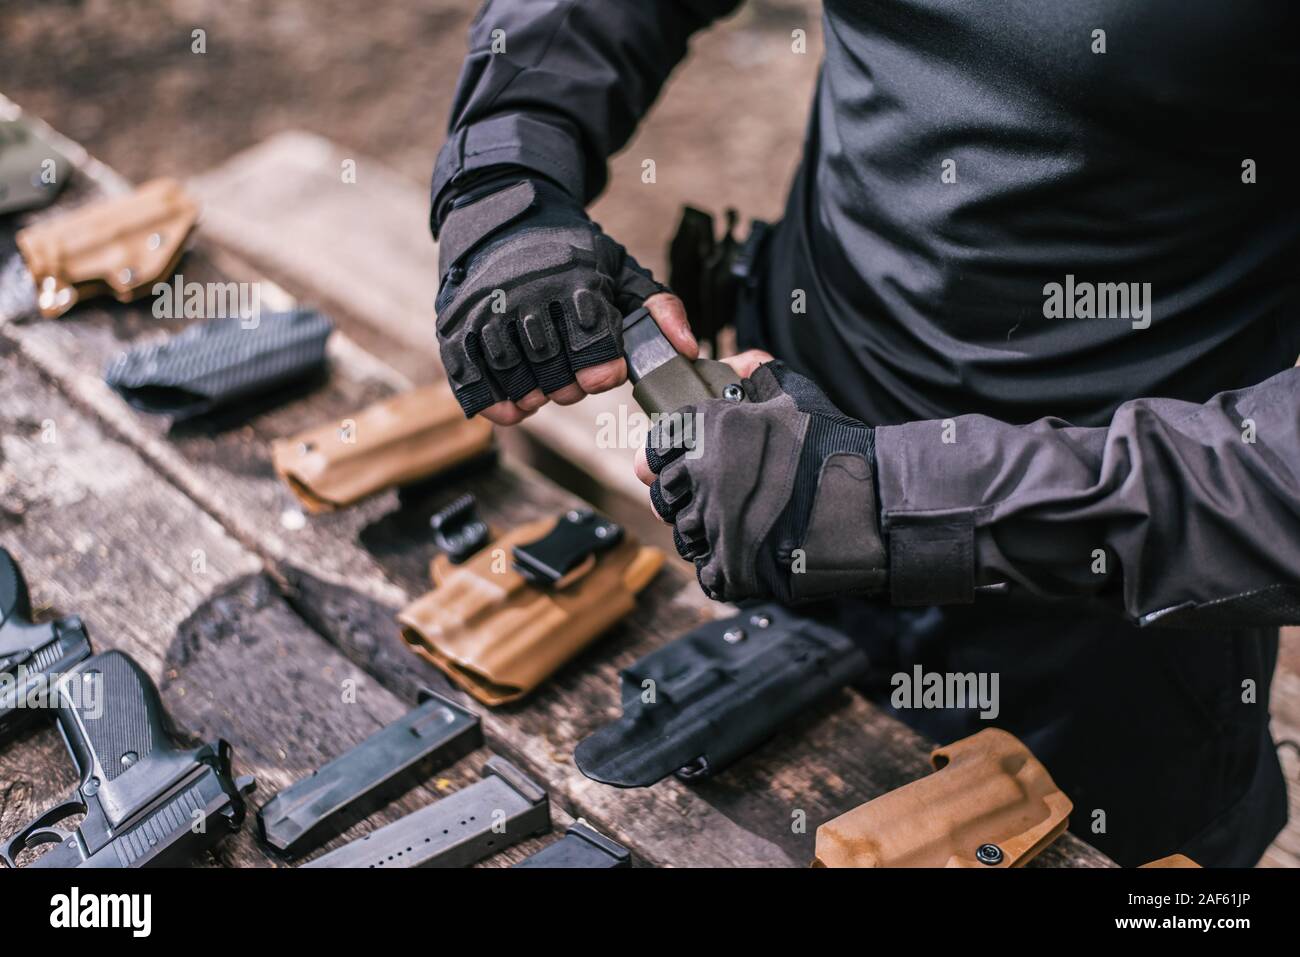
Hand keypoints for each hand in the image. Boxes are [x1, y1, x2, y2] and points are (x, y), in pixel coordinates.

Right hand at [434, 174, 695, 423]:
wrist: (507, 219)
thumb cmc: (573, 256)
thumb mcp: (623, 270)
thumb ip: (660, 308)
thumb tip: (688, 349)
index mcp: (574, 278)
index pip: (592, 340)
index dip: (602, 370)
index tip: (606, 376)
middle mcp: (527, 292)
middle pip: (551, 366)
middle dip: (568, 387)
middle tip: (574, 384)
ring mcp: (488, 308)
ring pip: (511, 373)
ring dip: (533, 396)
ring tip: (544, 393)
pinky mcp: (457, 323)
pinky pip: (469, 375)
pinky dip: (492, 401)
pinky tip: (513, 409)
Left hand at [636, 357, 887, 603]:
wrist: (869, 501)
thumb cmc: (833, 444)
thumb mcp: (793, 392)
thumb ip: (759, 375)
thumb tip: (741, 364)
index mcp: (709, 429)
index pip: (659, 444)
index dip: (668, 454)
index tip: (683, 461)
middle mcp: (703, 473)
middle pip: (664, 491)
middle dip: (682, 495)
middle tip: (712, 496)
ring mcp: (714, 522)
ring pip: (683, 533)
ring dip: (702, 531)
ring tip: (732, 525)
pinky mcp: (729, 564)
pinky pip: (705, 570)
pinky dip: (719, 566)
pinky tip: (742, 554)